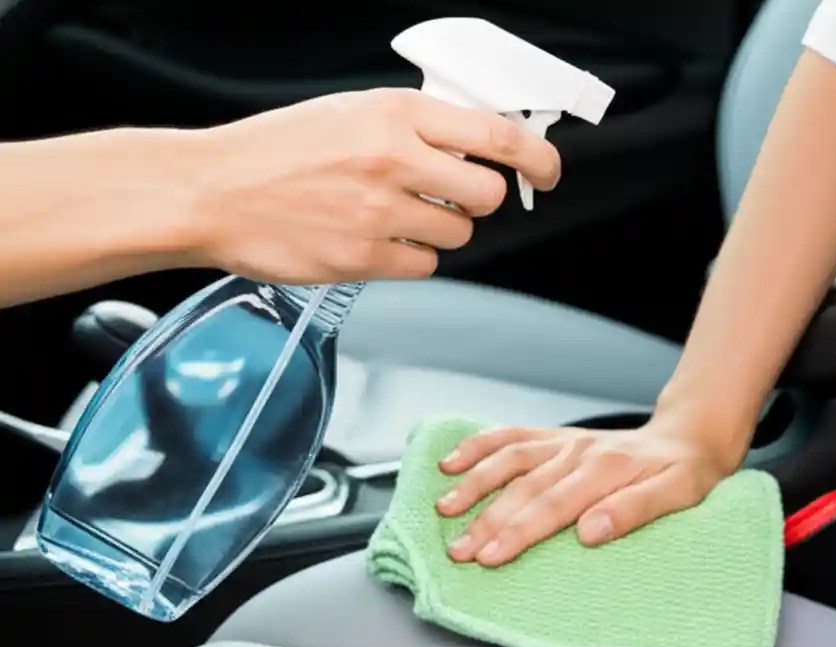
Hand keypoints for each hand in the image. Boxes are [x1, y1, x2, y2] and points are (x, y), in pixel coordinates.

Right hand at [185, 88, 560, 283]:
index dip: (537, 157)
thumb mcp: (351, 113)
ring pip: (458, 234)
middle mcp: (394, 160)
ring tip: (392, 214)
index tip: (547, 170)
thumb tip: (477, 144)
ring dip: (439, 230)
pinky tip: (374, 239)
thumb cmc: (276, 151)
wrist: (210, 192)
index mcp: (395, 114)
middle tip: (449, 195)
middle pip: (488, 194)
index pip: (497, 136)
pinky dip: (410, 258)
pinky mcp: (364, 258)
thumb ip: (416, 126)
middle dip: (477, 199)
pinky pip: (425, 266)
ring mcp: (379, 213)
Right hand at [435, 423, 741, 566]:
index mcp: (607, 468)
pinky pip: (512, 436)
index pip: (554, 505)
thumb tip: (590, 532)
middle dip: (487, 521)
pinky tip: (452, 461)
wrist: (689, 434)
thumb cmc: (685, 471)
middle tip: (457, 551)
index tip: (490, 557)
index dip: (519, 532)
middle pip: (524, 488)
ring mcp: (564, 442)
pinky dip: (479, 445)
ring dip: (474, 483)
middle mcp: (579, 451)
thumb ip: (635, 510)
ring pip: (510, 460)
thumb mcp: (679, 494)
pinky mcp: (556, 438)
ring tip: (444, 509)